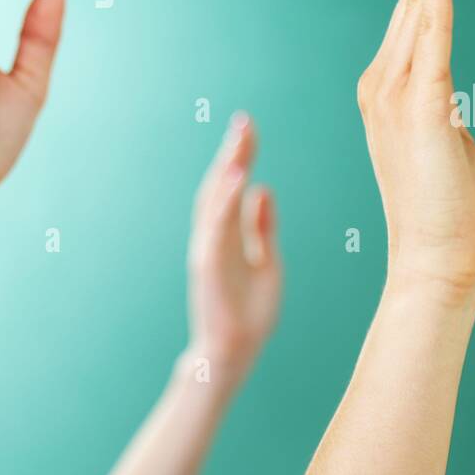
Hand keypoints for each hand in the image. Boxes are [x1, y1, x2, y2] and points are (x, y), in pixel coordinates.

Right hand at [186, 112, 283, 377]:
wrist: (235, 352)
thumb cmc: (249, 311)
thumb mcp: (267, 261)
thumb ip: (262, 227)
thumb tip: (263, 189)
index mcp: (227, 235)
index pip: (231, 186)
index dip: (239, 156)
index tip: (248, 127)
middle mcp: (213, 237)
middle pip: (219, 186)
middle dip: (232, 154)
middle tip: (244, 122)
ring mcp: (208, 250)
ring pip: (214, 202)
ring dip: (226, 170)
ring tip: (239, 142)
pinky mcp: (208, 266)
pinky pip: (215, 228)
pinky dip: (223, 202)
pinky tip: (235, 179)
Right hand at [356, 0, 474, 301]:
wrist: (440, 269)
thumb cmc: (453, 217)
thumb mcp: (450, 144)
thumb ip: (443, 109)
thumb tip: (449, 96)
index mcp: (393, 91)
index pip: (417, 11)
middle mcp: (384, 83)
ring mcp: (396, 94)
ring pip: (421, 2)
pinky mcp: (422, 108)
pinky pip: (433, 35)